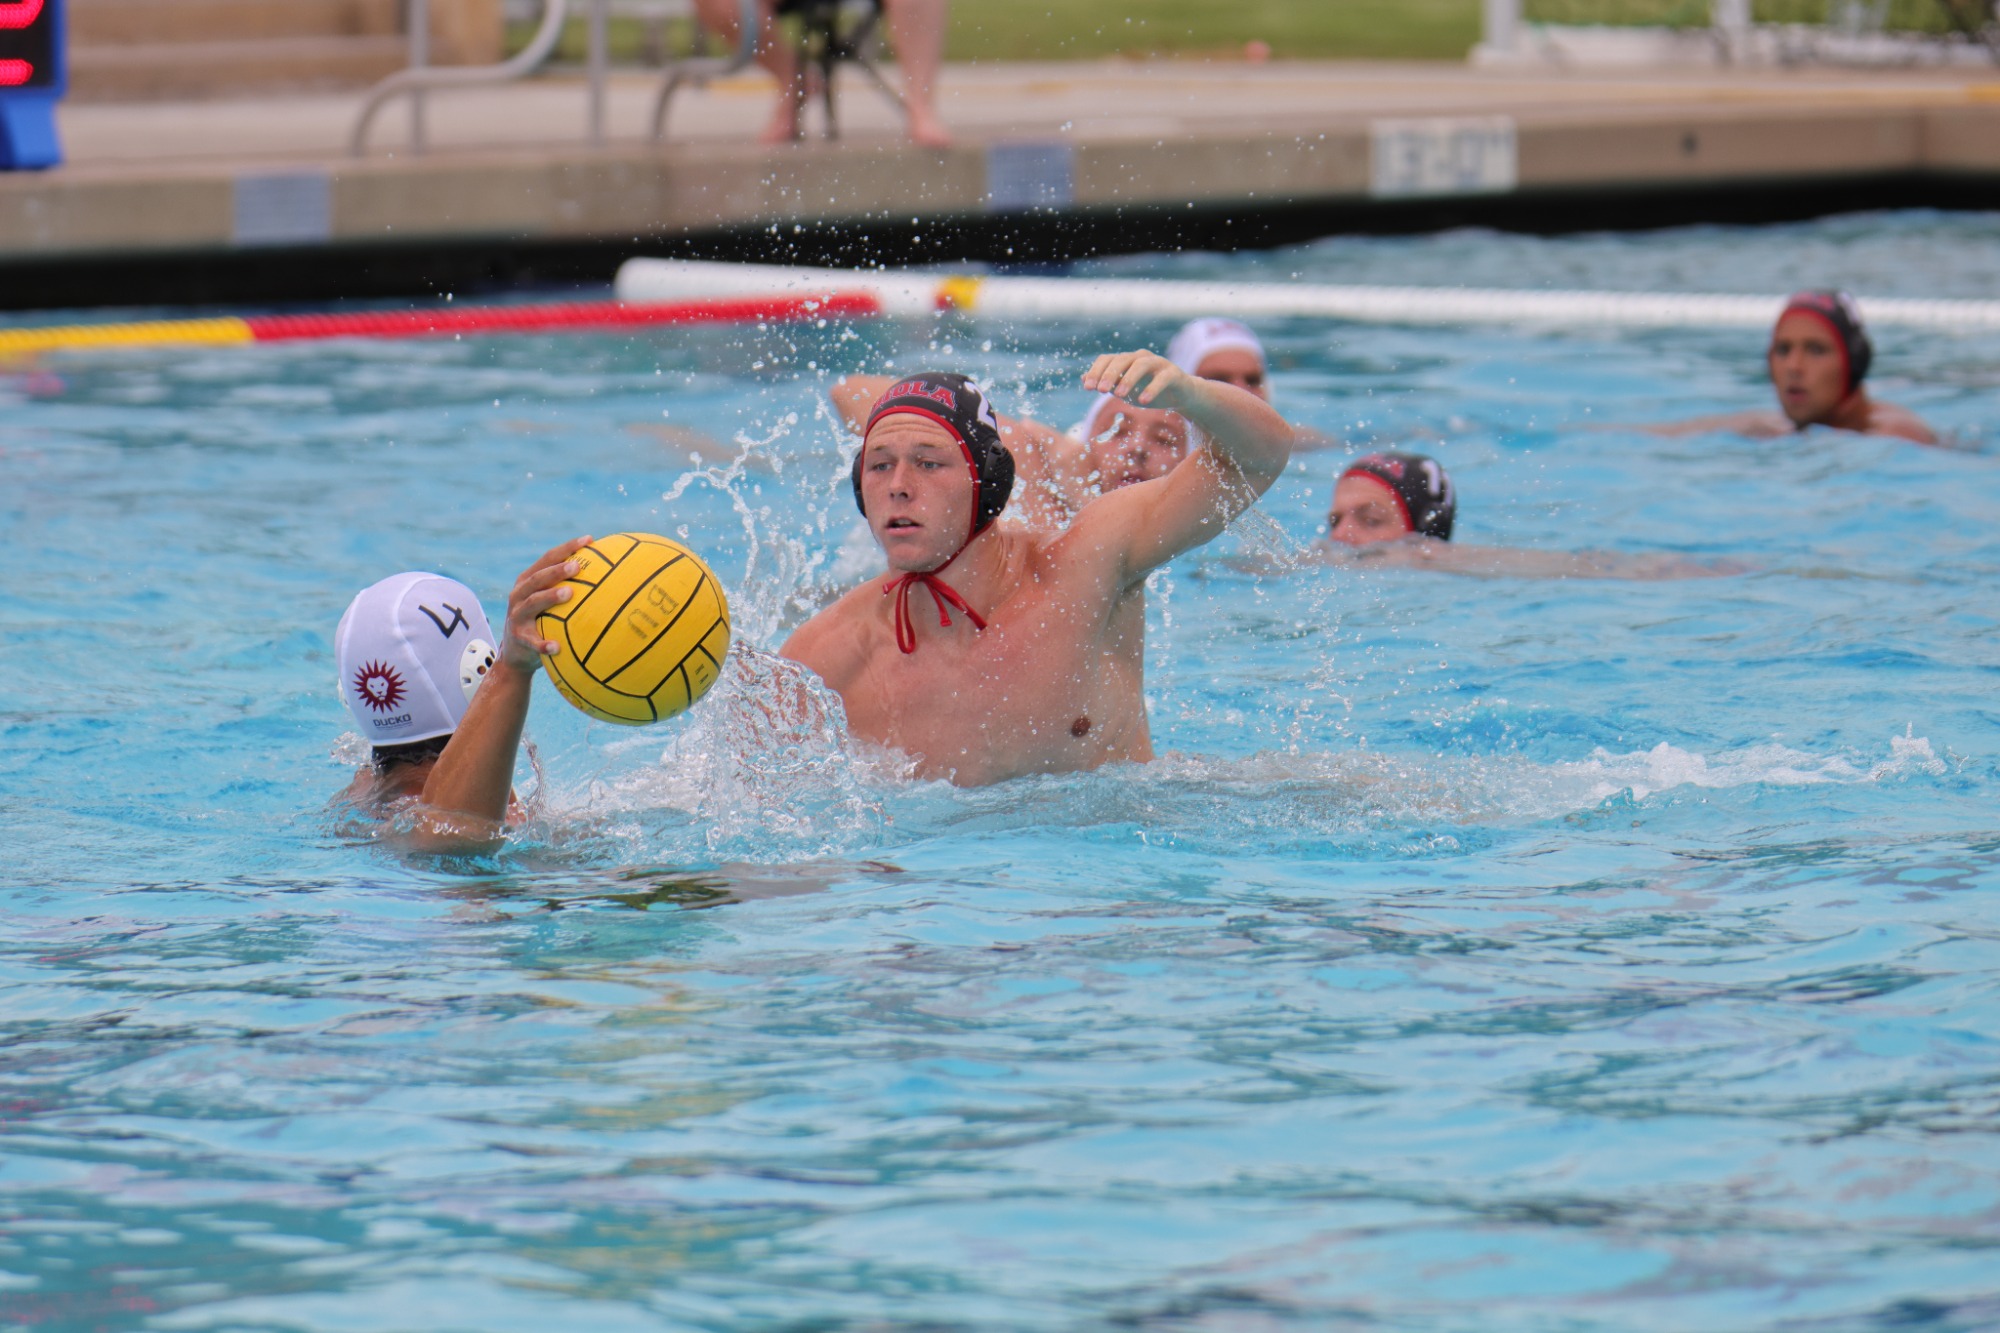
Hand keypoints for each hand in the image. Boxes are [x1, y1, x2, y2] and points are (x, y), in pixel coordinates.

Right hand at [500, 536, 592, 672]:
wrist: (516, 653)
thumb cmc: (543, 620)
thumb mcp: (550, 602)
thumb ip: (572, 587)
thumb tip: (613, 575)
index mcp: (529, 580)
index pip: (548, 558)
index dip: (567, 548)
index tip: (590, 539)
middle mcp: (519, 594)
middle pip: (538, 577)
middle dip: (557, 570)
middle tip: (578, 566)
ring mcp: (517, 615)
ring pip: (532, 603)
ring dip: (550, 597)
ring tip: (569, 593)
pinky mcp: (518, 637)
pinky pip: (532, 641)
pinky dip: (543, 644)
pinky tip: (557, 647)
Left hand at [1082, 350, 1189, 412]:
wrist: (1180, 395)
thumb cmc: (1149, 390)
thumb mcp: (1125, 389)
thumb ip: (1107, 384)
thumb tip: (1083, 380)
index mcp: (1127, 360)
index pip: (1108, 359)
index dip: (1096, 372)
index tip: (1088, 388)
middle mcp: (1141, 357)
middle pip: (1122, 360)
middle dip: (1109, 374)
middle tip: (1099, 391)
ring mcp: (1159, 363)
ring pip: (1141, 365)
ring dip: (1128, 379)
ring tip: (1118, 396)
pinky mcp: (1174, 373)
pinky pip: (1162, 378)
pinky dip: (1152, 388)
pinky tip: (1143, 401)